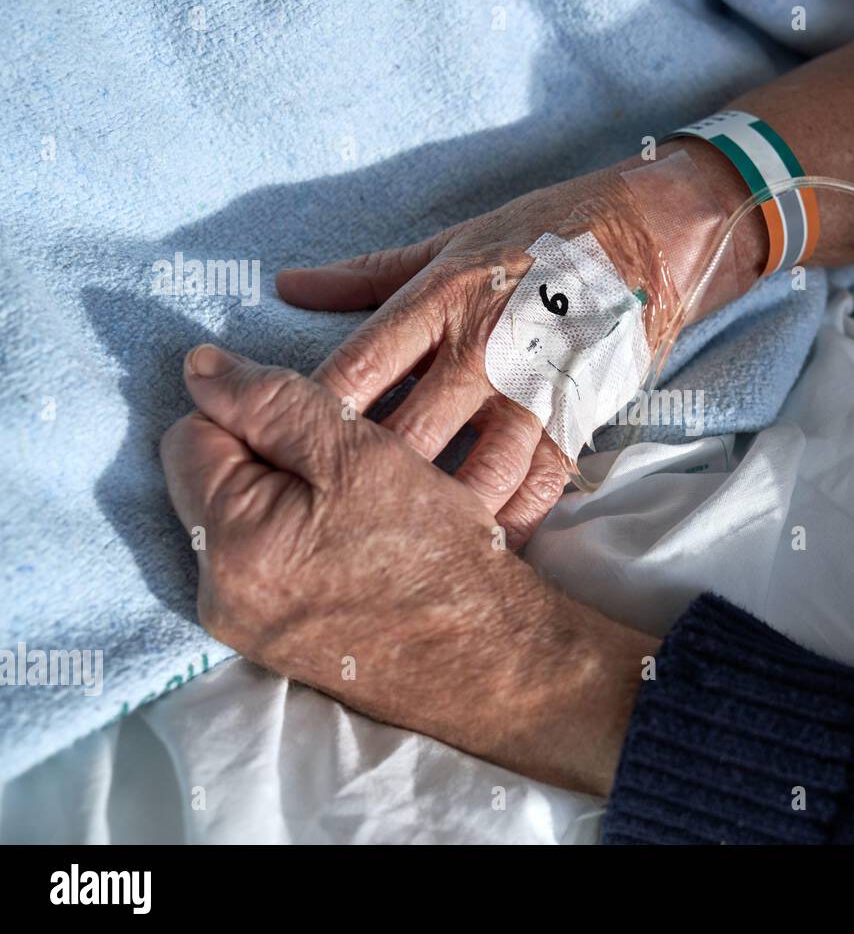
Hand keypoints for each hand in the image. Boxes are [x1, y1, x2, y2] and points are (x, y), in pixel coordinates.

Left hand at [160, 344, 655, 793]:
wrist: (489, 658)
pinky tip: (357, 554)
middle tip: (351, 475)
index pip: (192, 437)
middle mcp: (218, 596)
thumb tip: (201, 369)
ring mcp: (245, 630)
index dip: (256, 416)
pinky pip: (266, 572)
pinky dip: (302, 549)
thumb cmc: (436, 553)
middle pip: (213, 486)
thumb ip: (273, 403)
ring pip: (243, 528)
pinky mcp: (275, 649)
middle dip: (270, 464)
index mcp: (230, 540)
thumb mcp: (360, 453)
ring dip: (287, 506)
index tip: (323, 434)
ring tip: (362, 516)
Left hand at [276, 167, 679, 547]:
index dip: (301, 420)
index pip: (353, 373)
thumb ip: (367, 276)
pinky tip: (469, 552)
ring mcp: (531, 393)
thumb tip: (289, 286)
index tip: (271, 457)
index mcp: (439, 300)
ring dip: (425, 521)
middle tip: (312, 531)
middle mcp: (481, 352)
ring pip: (466, 478)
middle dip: (350, 488)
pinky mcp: (573, 421)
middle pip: (397, 440)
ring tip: (384, 560)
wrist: (650, 238)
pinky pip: (532, 491)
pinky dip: (501, 526)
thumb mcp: (450, 241)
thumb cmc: (542, 235)